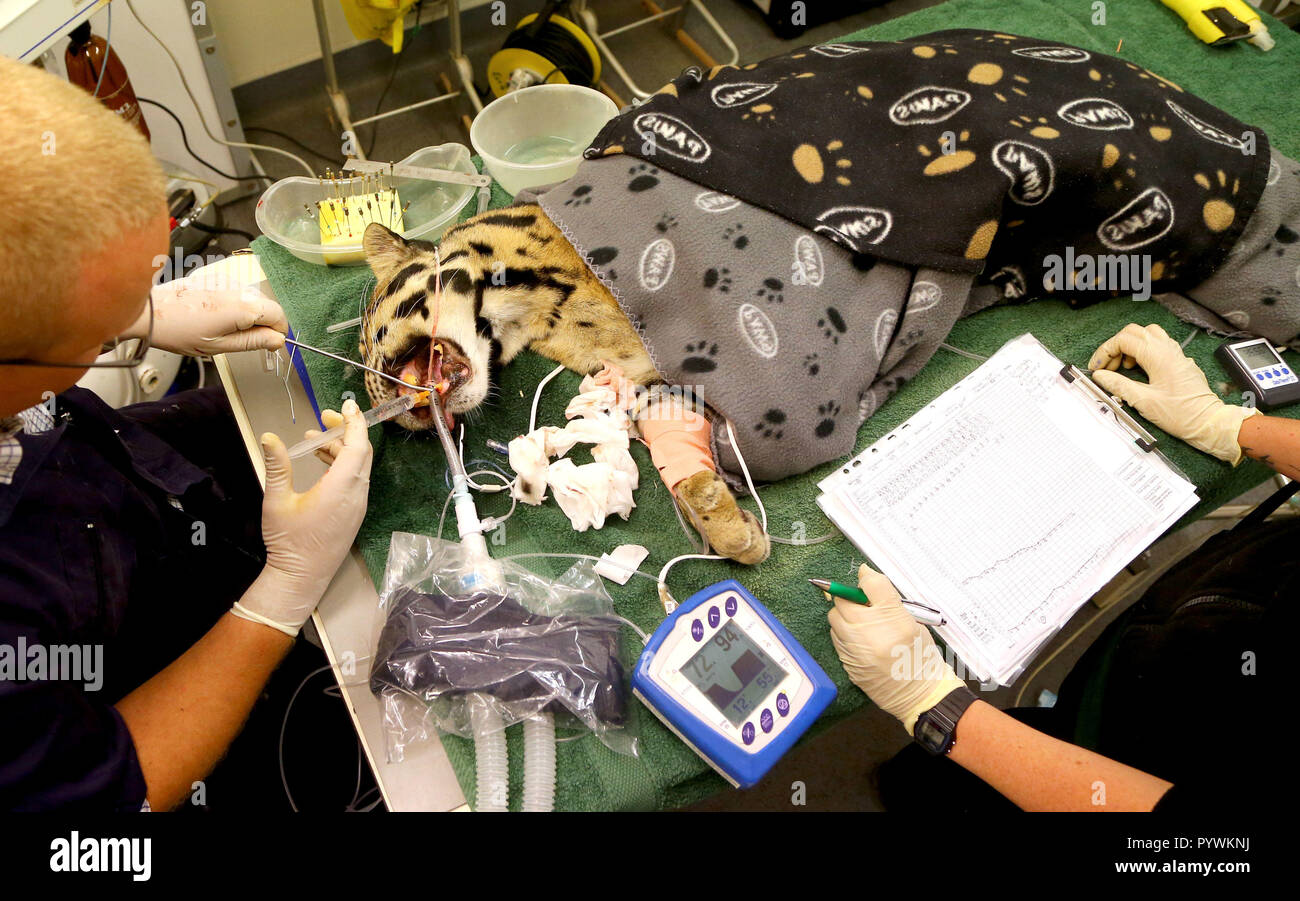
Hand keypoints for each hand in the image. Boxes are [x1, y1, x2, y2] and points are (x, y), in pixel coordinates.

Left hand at [132, 279, 287, 355]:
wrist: (148, 311)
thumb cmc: (178, 330)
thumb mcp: (220, 346)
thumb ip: (253, 342)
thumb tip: (277, 341)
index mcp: (243, 307)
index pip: (279, 315)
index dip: (277, 331)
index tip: (268, 343)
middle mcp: (238, 288)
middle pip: (267, 305)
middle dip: (262, 322)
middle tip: (243, 340)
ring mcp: (226, 280)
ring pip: (252, 298)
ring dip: (248, 313)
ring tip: (224, 328)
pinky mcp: (215, 277)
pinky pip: (237, 291)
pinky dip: (234, 303)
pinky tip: (215, 315)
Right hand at [233, 399, 372, 635]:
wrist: (302, 577)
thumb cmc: (288, 541)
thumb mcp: (276, 500)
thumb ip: (277, 466)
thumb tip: (269, 437)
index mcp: (341, 488)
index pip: (357, 446)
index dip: (354, 422)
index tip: (346, 405)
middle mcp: (356, 494)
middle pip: (361, 453)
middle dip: (346, 431)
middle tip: (324, 418)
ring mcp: (358, 505)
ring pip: (358, 467)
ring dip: (342, 449)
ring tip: (314, 440)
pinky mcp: (354, 513)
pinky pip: (355, 481)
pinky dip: (343, 465)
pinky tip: (322, 462)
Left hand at [827, 564, 965, 735]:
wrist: (919, 693)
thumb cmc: (920, 654)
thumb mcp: (912, 620)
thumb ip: (887, 597)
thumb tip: (865, 573)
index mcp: (892, 619)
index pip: (871, 585)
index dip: (867, 579)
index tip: (867, 579)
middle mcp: (870, 632)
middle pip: (844, 600)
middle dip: (850, 598)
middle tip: (864, 605)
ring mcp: (855, 649)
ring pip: (834, 619)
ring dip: (844, 616)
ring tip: (861, 624)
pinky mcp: (847, 662)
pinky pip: (835, 638)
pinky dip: (843, 633)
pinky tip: (859, 640)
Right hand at [1088, 323, 1258, 463]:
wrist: (1207, 421)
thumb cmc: (1180, 414)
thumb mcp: (1143, 401)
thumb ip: (1118, 385)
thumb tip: (1100, 376)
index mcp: (1158, 355)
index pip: (1123, 340)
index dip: (1105, 351)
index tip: (1097, 368)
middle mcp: (1168, 349)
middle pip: (1134, 332)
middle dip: (1116, 346)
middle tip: (1108, 367)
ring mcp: (1175, 353)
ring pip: (1148, 334)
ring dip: (1130, 346)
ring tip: (1124, 366)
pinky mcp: (1179, 361)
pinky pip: (1159, 344)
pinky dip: (1143, 351)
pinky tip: (1140, 369)